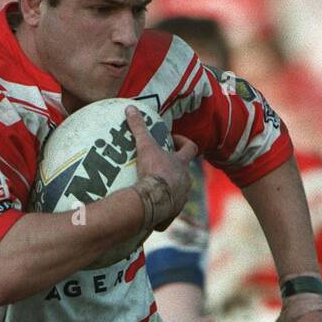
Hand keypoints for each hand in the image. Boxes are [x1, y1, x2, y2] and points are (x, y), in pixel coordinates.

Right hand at [126, 105, 195, 228]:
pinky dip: (162, 211)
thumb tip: (130, 107)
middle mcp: (186, 181)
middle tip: (160, 166)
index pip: (191, 148)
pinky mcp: (173, 213)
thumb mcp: (144, 146)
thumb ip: (139, 127)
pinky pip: (169, 212)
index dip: (183, 142)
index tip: (172, 140)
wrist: (152, 200)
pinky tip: (152, 212)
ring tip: (155, 188)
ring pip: (179, 192)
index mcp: (182, 164)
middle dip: (174, 168)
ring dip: (169, 189)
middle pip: (185, 171)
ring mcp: (181, 198)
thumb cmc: (152, 171)